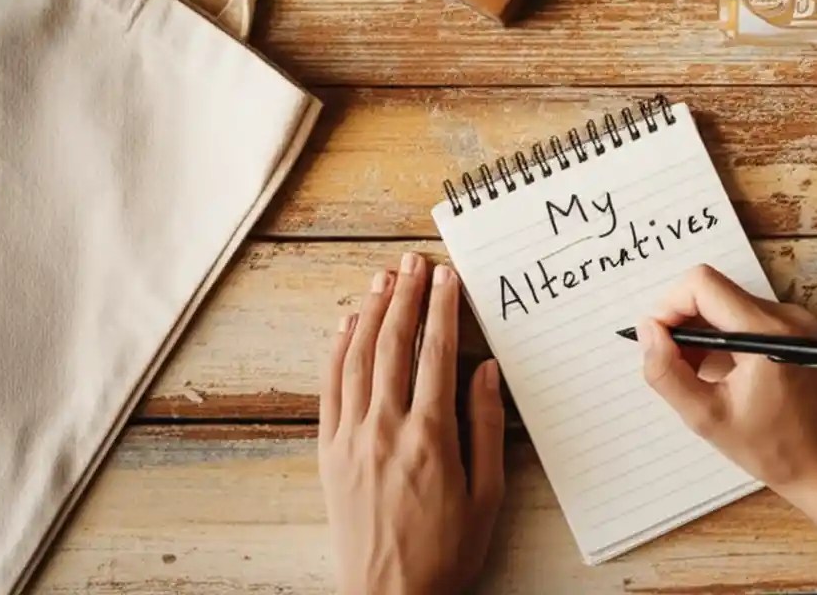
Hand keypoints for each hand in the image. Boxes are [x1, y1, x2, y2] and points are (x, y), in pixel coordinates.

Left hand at [319, 254, 504, 594]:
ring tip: (384, 280)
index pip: (436, 355)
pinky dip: (337, 352)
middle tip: (414, 263)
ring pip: (357, 359)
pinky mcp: (329, 453)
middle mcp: (386, 429)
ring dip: (370, 313)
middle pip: (394, 345)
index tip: (447, 279)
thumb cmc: (445, 552)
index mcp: (430, 438)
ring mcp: (351, 439)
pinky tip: (345, 327)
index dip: (442, 310)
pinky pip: (330, 389)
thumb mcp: (487, 495)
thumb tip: (486, 372)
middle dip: (405, 297)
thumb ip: (487, 428)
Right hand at [635, 265, 816, 505]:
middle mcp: (784, 315)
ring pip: (724, 303)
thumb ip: (667, 372)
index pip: (702, 284)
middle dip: (681, 322)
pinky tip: (716, 373)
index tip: (656, 341)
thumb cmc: (772, 449)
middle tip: (673, 365)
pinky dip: (719, 338)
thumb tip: (647, 331)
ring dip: (699, 332)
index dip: (669, 306)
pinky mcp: (793, 329)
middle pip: (712, 291)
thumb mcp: (706, 417)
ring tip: (695, 375)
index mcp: (766, 332)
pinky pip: (741, 317)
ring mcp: (792, 320)